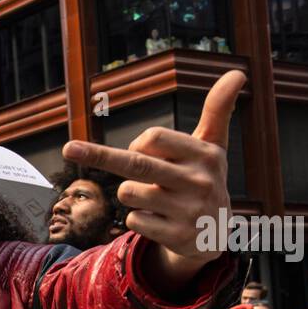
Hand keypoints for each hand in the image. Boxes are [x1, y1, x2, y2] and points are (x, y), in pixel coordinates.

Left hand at [62, 70, 244, 262]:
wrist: (216, 234)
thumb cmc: (204, 179)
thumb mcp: (214, 146)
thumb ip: (218, 109)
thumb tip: (238, 73)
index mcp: (205, 154)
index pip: (154, 138)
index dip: (139, 143)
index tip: (141, 149)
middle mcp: (199, 181)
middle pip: (136, 164)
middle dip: (98, 154)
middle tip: (69, 148)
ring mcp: (188, 210)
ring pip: (130, 193)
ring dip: (130, 195)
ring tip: (154, 200)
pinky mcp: (177, 236)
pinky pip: (133, 220)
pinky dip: (137, 219)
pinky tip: (158, 221)